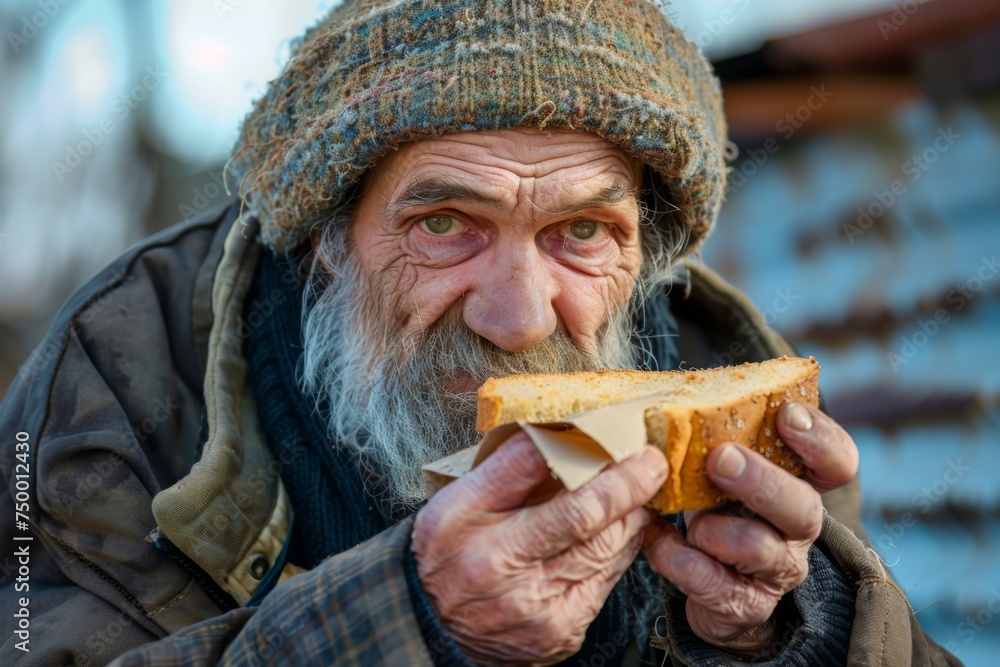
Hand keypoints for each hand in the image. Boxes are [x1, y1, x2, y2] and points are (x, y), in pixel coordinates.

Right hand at [412, 433, 668, 664]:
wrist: (431, 621)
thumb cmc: (447, 549)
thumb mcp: (458, 498)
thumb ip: (508, 465)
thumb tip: (556, 429)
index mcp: (479, 530)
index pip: (555, 489)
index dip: (601, 466)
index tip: (628, 440)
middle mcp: (506, 575)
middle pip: (588, 521)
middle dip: (628, 487)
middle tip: (650, 462)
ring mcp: (538, 611)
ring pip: (606, 552)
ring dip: (628, 518)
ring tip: (632, 494)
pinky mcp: (560, 632)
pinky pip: (606, 582)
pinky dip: (616, 552)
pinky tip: (614, 533)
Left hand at [641, 401, 858, 654]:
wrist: (705, 582)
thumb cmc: (712, 503)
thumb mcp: (720, 467)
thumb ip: (716, 439)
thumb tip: (678, 407)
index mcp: (800, 484)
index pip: (837, 462)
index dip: (820, 439)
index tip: (786, 414)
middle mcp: (798, 527)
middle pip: (805, 507)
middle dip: (761, 481)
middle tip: (721, 460)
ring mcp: (777, 569)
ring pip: (759, 548)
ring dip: (713, 530)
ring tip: (687, 521)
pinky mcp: (746, 604)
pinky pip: (716, 585)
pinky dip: (680, 561)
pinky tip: (657, 542)